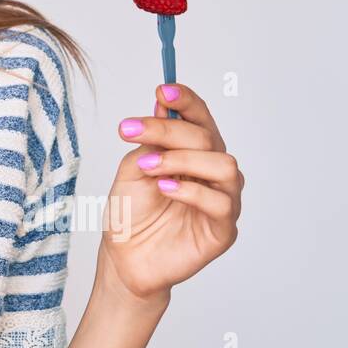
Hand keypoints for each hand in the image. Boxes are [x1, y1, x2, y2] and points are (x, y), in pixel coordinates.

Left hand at [100, 83, 242, 301]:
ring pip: (223, 165)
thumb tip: (163, 104)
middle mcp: (212, 173)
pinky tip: (165, 189)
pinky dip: (191, 190)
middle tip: (130, 131)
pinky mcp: (223, 229)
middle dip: (168, 130)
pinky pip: (221, 202)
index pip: (199, 119)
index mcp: (193, 153)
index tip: (163, 90)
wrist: (124, 257)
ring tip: (148, 168)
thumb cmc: (131, 213)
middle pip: (207, 137)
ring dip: (182, 159)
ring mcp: (222, 200)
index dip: (186, 101)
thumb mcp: (133, 168)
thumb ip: (151, 141)